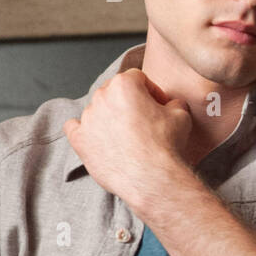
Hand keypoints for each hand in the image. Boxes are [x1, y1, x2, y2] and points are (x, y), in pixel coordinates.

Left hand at [63, 70, 193, 208]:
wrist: (151, 177)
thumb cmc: (165, 145)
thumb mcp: (181, 115)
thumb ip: (173, 103)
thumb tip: (170, 105)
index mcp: (125, 85)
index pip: (137, 78)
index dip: (152, 91)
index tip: (159, 105)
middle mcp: (102, 97)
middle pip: (114, 90)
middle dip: (129, 101)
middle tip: (143, 119)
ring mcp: (87, 119)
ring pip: (97, 109)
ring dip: (110, 116)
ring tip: (126, 134)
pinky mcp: (79, 140)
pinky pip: (74, 127)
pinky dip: (84, 129)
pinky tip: (97, 136)